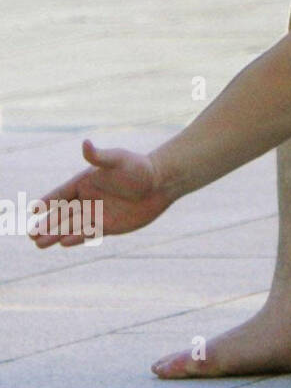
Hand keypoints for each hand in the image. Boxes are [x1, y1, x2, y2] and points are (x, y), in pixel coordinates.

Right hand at [29, 139, 172, 247]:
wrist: (162, 182)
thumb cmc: (139, 168)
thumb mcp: (118, 160)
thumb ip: (100, 156)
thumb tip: (85, 143)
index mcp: (85, 182)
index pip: (60, 193)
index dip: (47, 202)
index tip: (33, 210)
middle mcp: (88, 199)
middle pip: (62, 214)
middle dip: (46, 224)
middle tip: (32, 234)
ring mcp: (98, 213)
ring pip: (72, 226)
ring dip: (56, 234)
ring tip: (40, 244)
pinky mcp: (109, 225)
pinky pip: (89, 233)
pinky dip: (77, 238)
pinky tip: (65, 242)